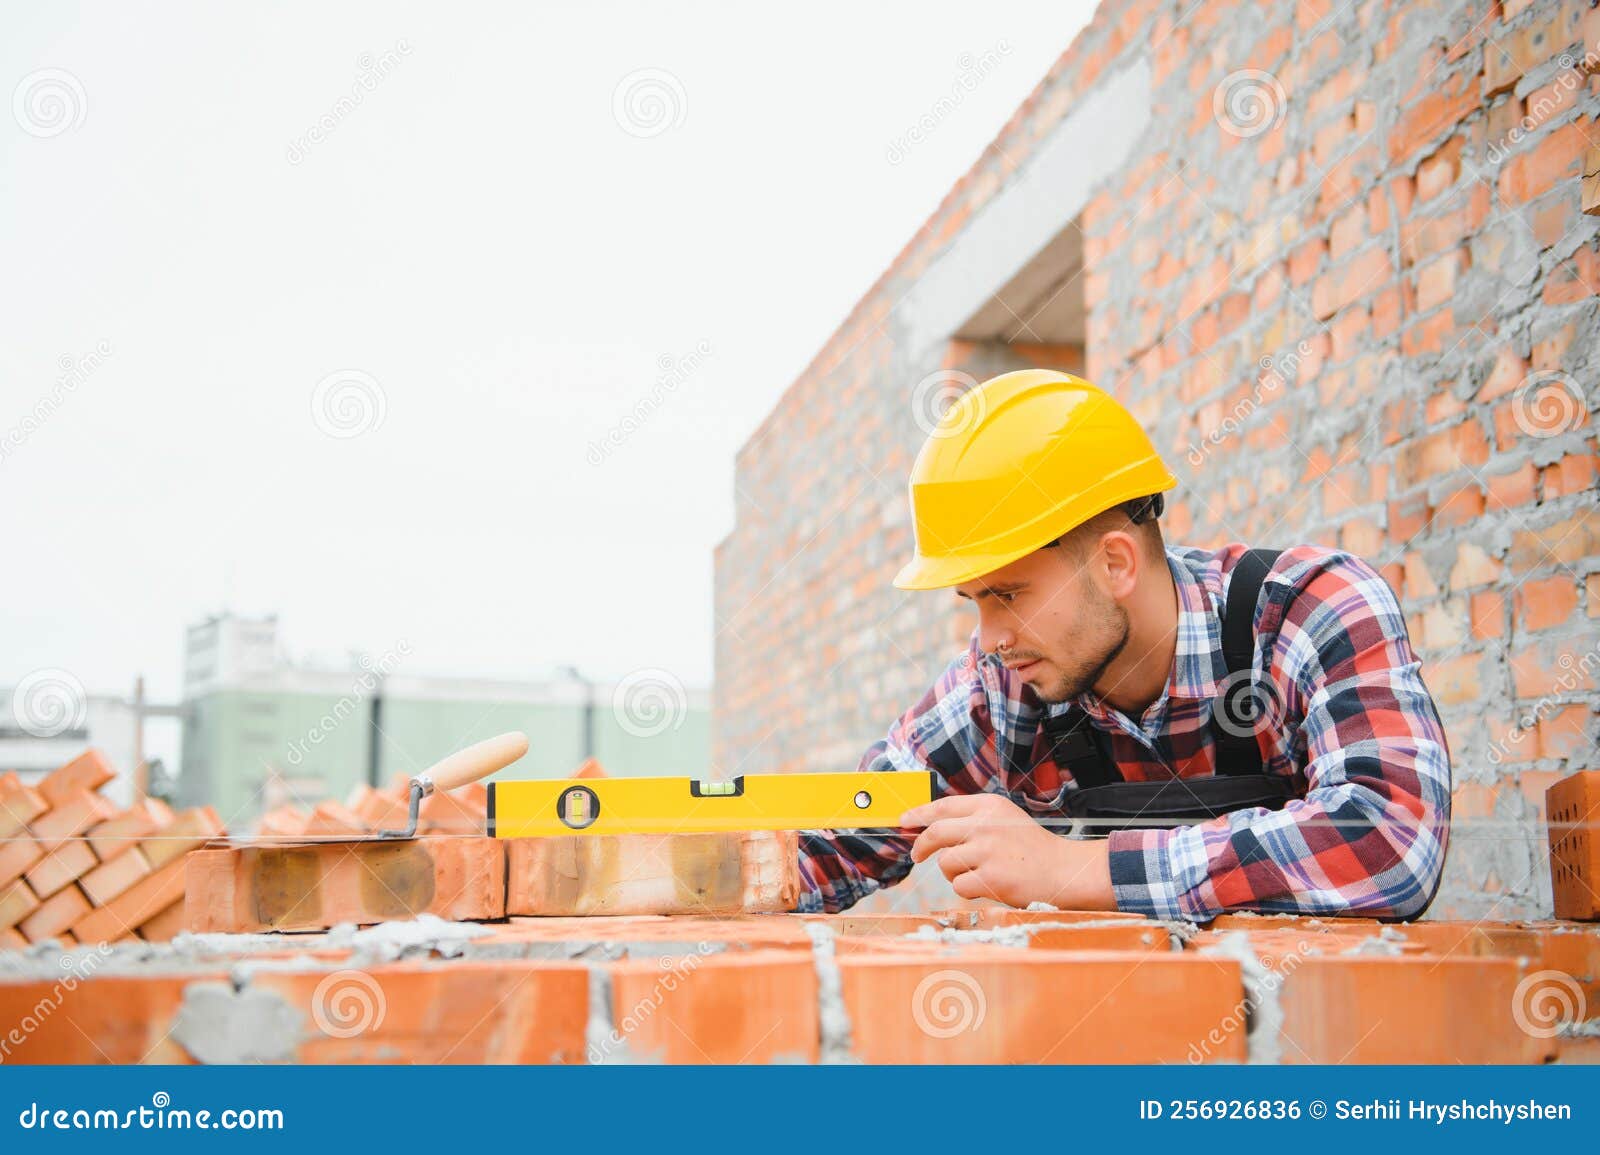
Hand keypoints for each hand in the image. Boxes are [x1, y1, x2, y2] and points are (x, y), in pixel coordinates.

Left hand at [901, 793, 1115, 909]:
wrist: (1063, 871)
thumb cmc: (1031, 848)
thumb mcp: (1004, 820)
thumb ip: (972, 819)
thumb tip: (930, 826)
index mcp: (989, 806)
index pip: (943, 806)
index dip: (919, 814)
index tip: (904, 820)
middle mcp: (986, 824)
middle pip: (936, 833)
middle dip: (921, 846)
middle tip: (918, 855)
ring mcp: (987, 851)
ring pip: (945, 863)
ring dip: (954, 872)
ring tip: (978, 873)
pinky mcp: (990, 877)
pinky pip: (958, 885)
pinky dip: (967, 889)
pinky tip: (988, 885)